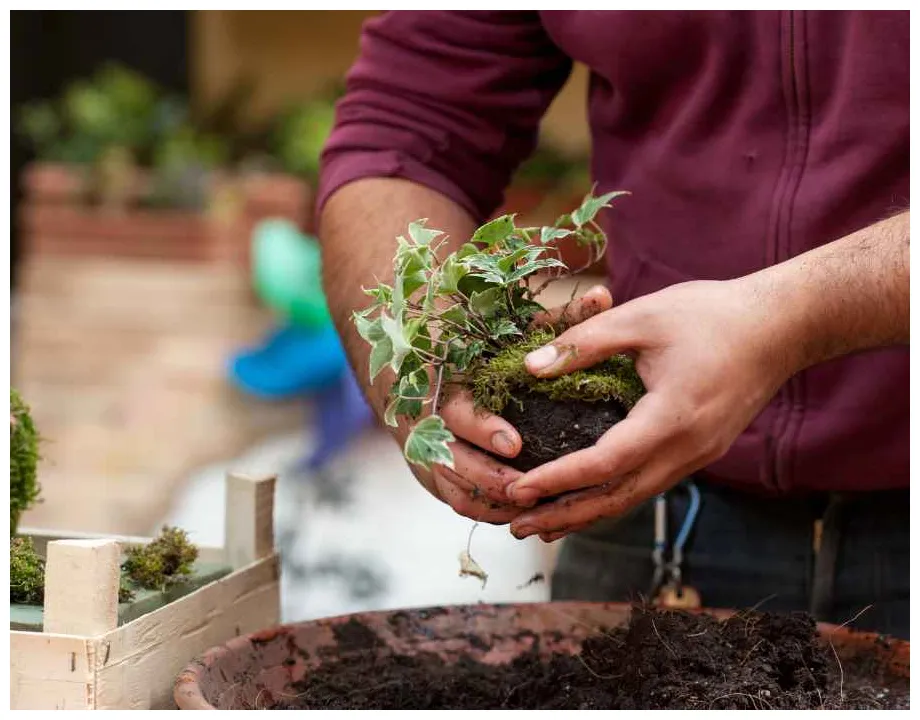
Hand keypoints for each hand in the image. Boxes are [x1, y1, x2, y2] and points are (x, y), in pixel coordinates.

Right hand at [403, 285, 615, 523]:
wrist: (414, 364)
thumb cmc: (478, 343)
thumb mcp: (511, 327)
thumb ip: (555, 319)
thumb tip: (603, 296)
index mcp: (444, 383)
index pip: (457, 412)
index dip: (483, 430)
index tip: (515, 444)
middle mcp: (430, 421)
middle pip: (452, 459)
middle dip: (488, 478)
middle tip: (526, 489)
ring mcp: (429, 450)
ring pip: (454, 486)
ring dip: (490, 501)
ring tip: (531, 506)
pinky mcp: (434, 472)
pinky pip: (456, 500)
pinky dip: (485, 510)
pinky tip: (519, 514)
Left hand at [504, 277, 797, 540]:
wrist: (782, 326)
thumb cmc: (713, 314)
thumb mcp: (642, 317)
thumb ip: (584, 342)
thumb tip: (531, 368)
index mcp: (671, 417)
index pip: (604, 463)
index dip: (558, 479)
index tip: (518, 490)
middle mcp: (687, 449)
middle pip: (617, 497)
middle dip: (564, 514)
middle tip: (516, 527)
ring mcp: (698, 456)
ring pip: (634, 497)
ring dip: (587, 513)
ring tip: (543, 525)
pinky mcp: (701, 452)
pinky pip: (650, 484)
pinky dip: (613, 497)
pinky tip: (590, 499)